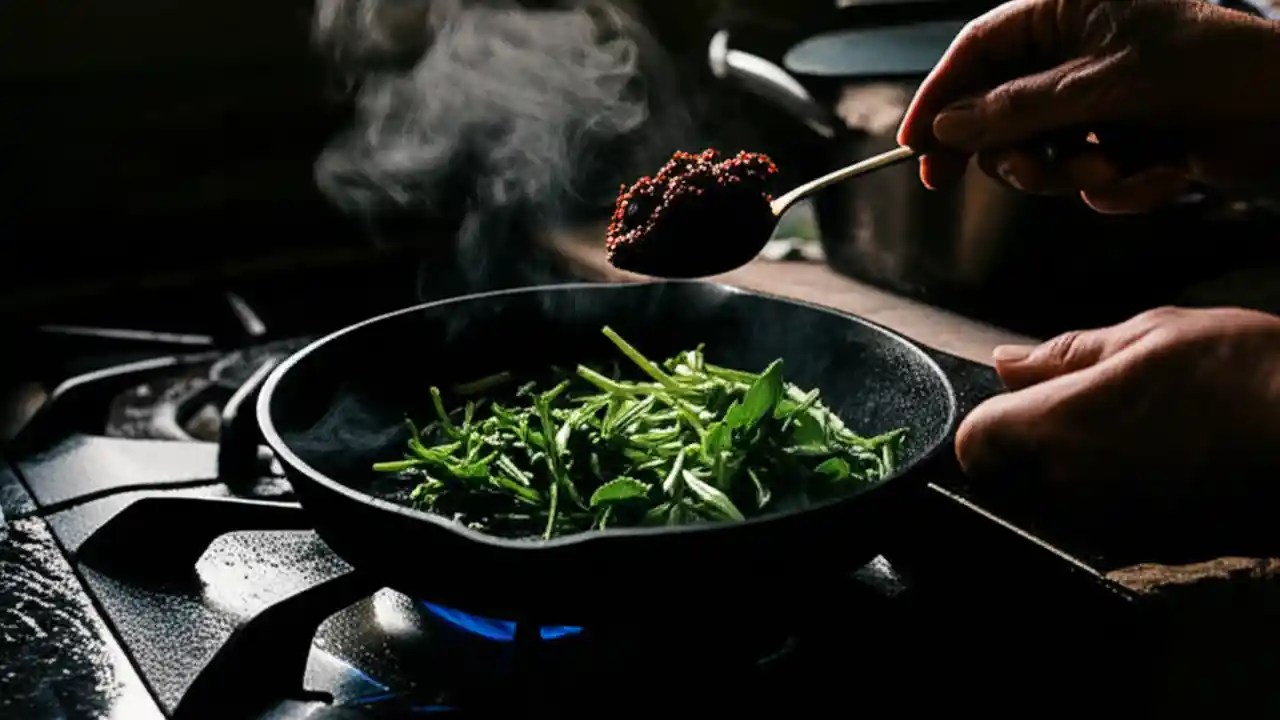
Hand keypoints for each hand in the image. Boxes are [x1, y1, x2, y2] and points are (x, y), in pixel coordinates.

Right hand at [898, 0, 1279, 212]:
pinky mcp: (1129, 138)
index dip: (940, 98)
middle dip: (1016, 152)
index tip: (915, 148)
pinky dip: (1118, 187)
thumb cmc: (1210, 65)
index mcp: (1065, 9)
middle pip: (1000, 110)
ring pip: (1042, 152)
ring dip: (1072, 175)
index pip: (977, 50)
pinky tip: (1160, 175)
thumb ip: (1013, 109)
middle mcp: (1078, 51)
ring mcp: (1103, 98)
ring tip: (1110, 171)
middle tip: (1021, 174)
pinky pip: (1089, 176)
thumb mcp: (1099, 85)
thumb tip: (946, 128)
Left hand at [958, 306, 1279, 562]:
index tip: (1024, 401)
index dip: (992, 419)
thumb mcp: (1152, 334)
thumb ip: (1066, 355)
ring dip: (1078, 468)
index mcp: (1058, 428)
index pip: (975, 442)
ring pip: (1056, 500)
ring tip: (1144, 429)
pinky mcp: (1149, 550)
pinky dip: (1119, 494)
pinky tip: (1169, 462)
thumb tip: (1006, 362)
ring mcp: (1110, 527)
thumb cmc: (1245, 375)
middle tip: (1097, 404)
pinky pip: (1104, 522)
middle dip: (1034, 442)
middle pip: (1011, 474)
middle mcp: (1071, 489)